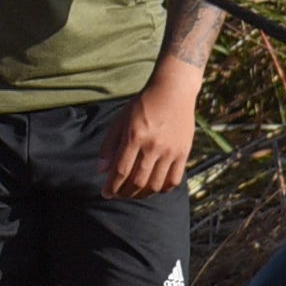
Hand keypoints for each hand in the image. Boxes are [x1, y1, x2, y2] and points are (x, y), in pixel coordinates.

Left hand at [103, 71, 198, 196]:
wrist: (172, 92)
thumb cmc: (143, 105)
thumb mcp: (120, 120)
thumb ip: (109, 145)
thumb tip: (101, 170)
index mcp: (135, 136)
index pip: (121, 170)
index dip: (111, 186)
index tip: (105, 193)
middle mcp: (153, 145)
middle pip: (137, 181)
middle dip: (124, 192)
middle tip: (118, 194)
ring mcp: (170, 150)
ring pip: (155, 184)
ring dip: (141, 194)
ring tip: (133, 192)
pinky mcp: (183, 153)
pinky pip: (173, 180)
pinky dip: (162, 189)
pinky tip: (153, 187)